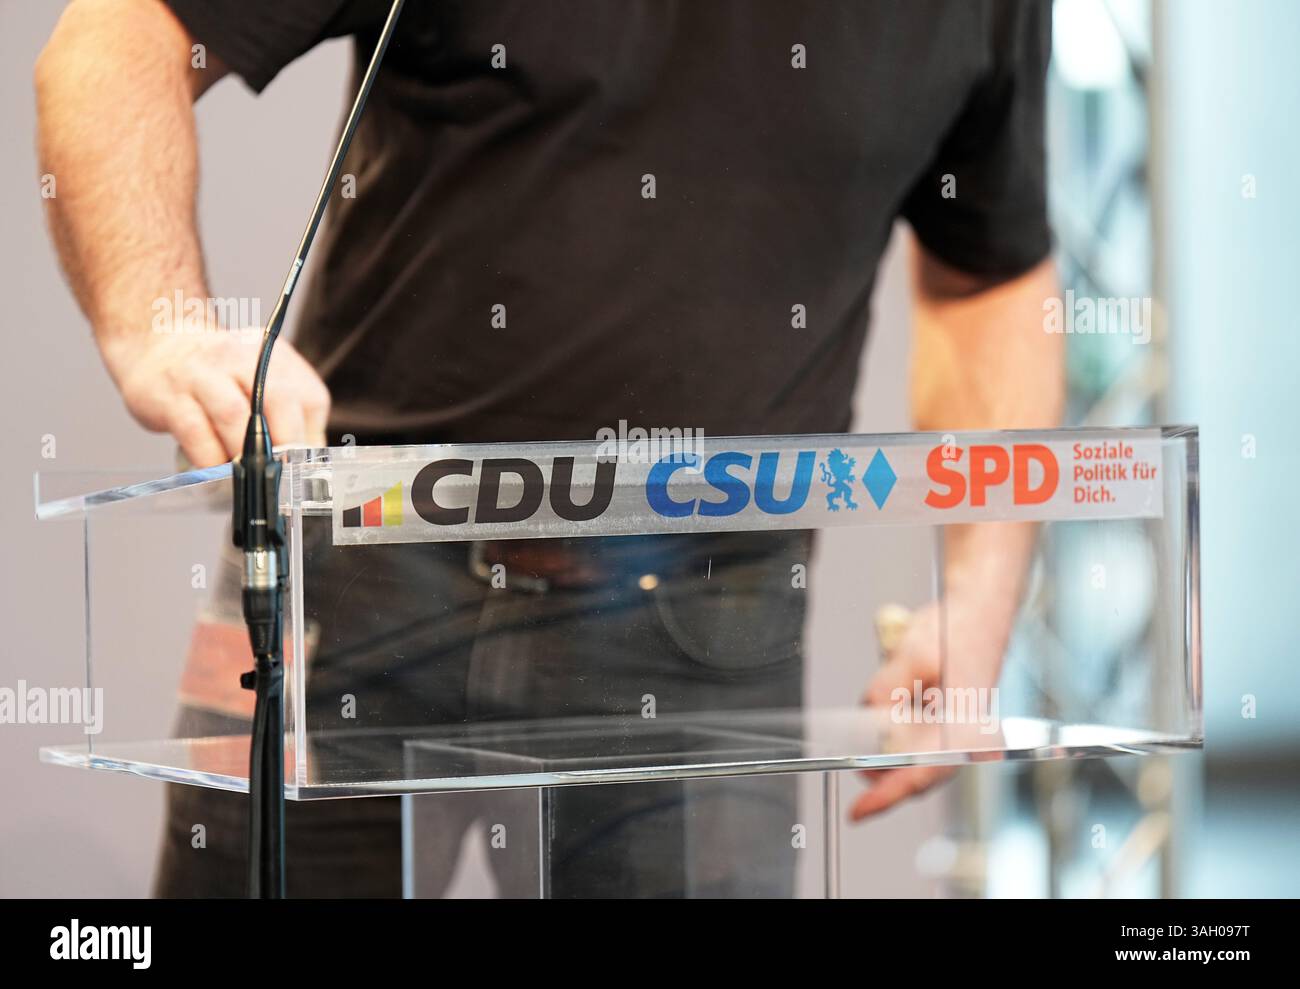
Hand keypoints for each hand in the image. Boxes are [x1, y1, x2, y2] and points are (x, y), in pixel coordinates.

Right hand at [104, 328, 329, 467]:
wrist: (154, 345)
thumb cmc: (215, 376)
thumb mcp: (257, 382)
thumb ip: (285, 416)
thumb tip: (304, 465)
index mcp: (274, 357)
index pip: (310, 398)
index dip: (311, 438)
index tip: (303, 465)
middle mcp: (241, 358)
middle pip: (278, 399)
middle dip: (284, 443)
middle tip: (279, 473)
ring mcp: (203, 374)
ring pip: (235, 414)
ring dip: (245, 454)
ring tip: (247, 476)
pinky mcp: (170, 395)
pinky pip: (195, 431)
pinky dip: (209, 458)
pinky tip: (214, 472)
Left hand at [850, 590, 1011, 821]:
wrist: (979, 610)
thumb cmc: (959, 630)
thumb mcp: (913, 656)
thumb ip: (886, 690)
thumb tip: (869, 718)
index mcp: (967, 726)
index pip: (923, 773)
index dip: (887, 795)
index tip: (860, 809)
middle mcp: (966, 736)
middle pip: (917, 772)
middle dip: (883, 773)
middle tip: (854, 766)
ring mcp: (957, 730)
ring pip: (914, 756)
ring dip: (888, 748)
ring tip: (870, 729)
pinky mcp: (947, 721)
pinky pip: (917, 738)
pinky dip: (896, 732)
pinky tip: (888, 711)